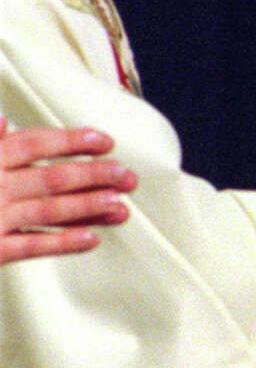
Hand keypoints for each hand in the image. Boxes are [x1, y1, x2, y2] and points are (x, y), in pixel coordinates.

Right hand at [0, 118, 137, 263]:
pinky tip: (92, 238)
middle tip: (129, 177)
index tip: (106, 141)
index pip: (35, 144)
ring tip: (122, 207)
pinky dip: (62, 242)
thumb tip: (2, 120)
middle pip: (53, 177)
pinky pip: (29, 247)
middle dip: (96, 176)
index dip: (73, 141)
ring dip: (89, 208)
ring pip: (49, 212)